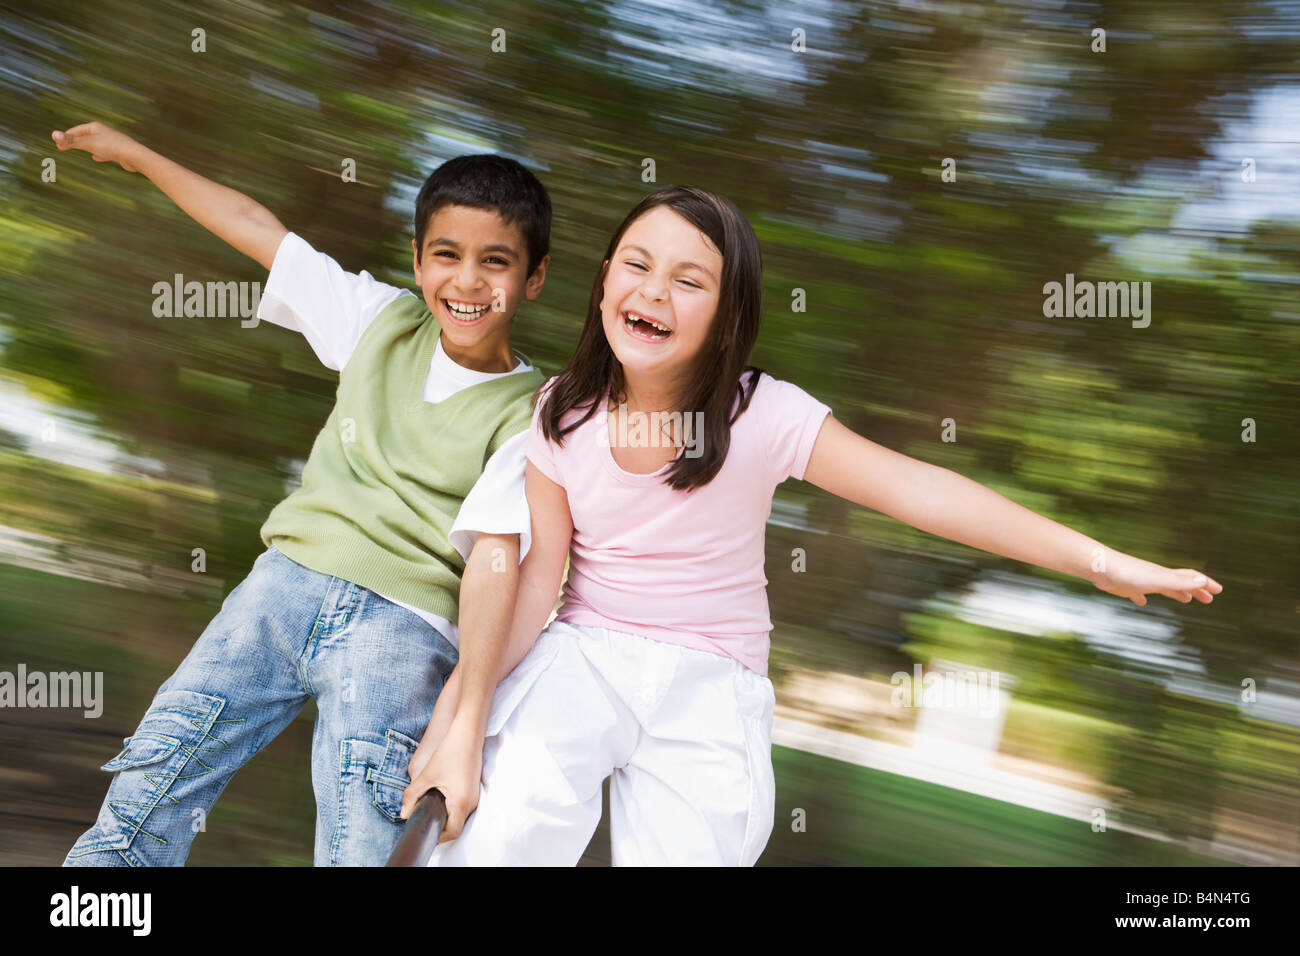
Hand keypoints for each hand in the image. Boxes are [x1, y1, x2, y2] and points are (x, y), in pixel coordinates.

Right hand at [51, 122, 141, 172]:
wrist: (135, 156)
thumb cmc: (112, 148)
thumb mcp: (88, 144)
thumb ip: (71, 141)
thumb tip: (53, 134)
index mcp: (95, 128)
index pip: (76, 130)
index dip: (66, 136)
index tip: (57, 142)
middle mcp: (103, 132)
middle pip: (85, 136)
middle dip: (75, 140)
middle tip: (64, 146)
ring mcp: (111, 141)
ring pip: (94, 143)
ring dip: (86, 146)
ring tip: (79, 149)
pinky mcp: (117, 151)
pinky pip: (104, 151)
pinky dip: (98, 154)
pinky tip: (97, 158)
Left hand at [400, 716, 483, 842]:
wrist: (468, 731)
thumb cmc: (450, 751)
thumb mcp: (426, 775)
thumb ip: (412, 796)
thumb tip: (403, 813)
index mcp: (461, 803)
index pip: (451, 833)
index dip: (437, 837)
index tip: (424, 830)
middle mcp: (471, 802)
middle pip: (455, 826)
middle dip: (439, 826)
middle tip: (422, 818)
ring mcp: (474, 795)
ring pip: (459, 816)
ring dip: (445, 815)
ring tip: (429, 806)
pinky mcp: (473, 788)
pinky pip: (462, 805)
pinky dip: (451, 806)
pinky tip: (439, 795)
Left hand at [1091, 550, 1221, 606]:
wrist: (1101, 568)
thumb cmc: (1129, 573)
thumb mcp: (1158, 579)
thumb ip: (1179, 581)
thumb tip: (1203, 580)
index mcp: (1165, 575)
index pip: (1191, 578)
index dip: (1206, 583)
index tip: (1219, 591)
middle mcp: (1156, 577)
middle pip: (1180, 583)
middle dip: (1196, 590)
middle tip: (1209, 600)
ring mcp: (1141, 581)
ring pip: (1163, 588)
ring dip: (1176, 593)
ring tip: (1185, 599)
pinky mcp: (1126, 587)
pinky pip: (1138, 593)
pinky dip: (1144, 597)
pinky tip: (1142, 602)